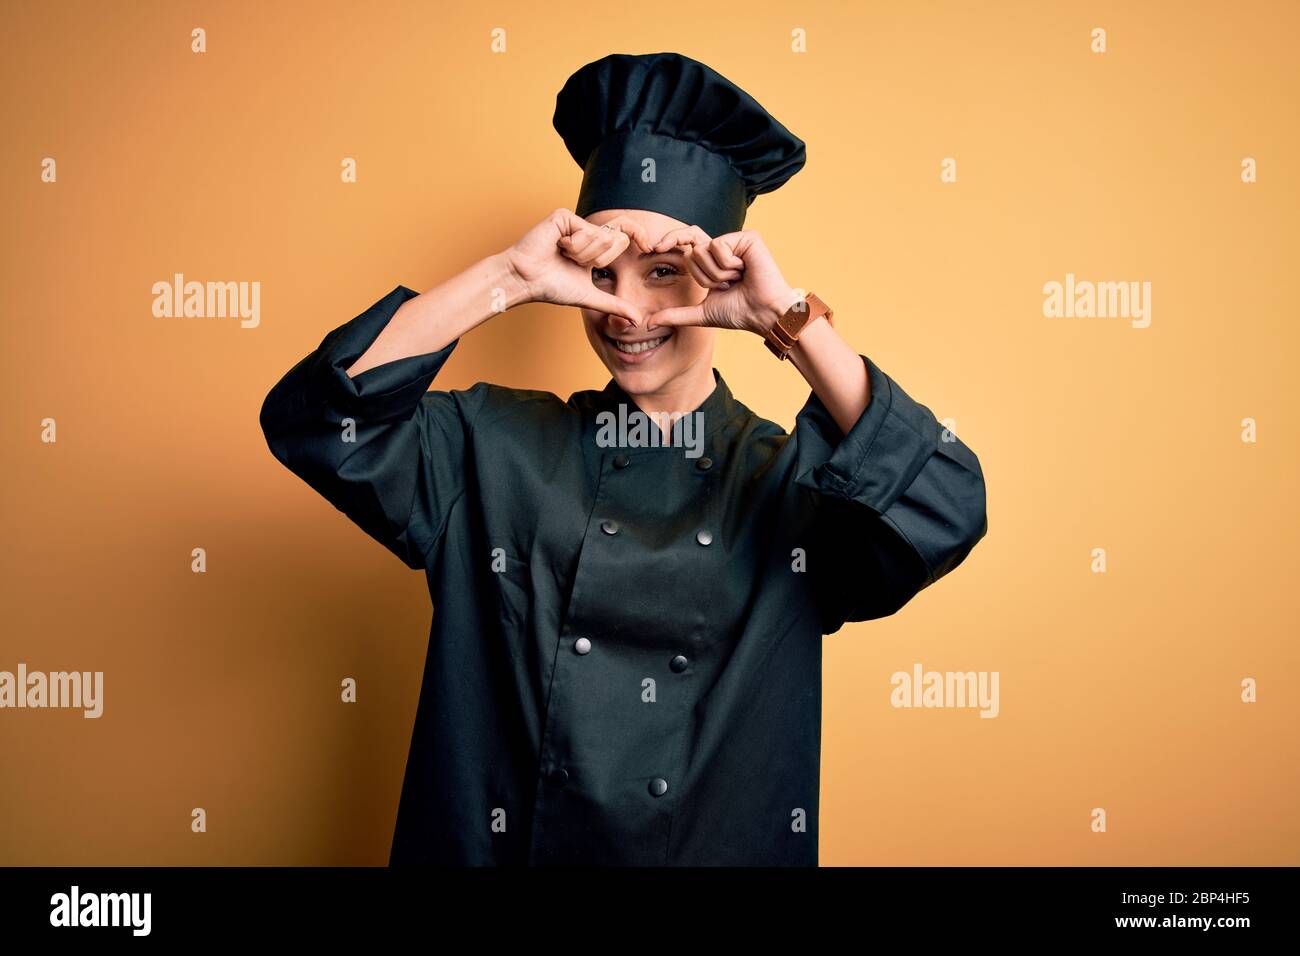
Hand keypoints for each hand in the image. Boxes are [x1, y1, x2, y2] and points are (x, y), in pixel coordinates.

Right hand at [502, 208, 649, 324]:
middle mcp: (586, 230)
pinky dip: (574, 246)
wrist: (527, 280)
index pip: (624, 235)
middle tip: (575, 264)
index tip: (651, 246)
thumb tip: (637, 320)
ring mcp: (575, 221)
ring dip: (583, 255)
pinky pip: (586, 231)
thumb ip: (614, 304)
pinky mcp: (564, 215)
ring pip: (601, 237)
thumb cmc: (552, 287)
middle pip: (616, 238)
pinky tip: (557, 247)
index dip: (639, 236)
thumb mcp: (590, 296)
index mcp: (593, 245)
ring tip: (562, 256)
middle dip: (599, 259)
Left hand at [641, 226, 799, 335]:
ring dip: (717, 274)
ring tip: (738, 280)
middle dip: (704, 276)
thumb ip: (676, 315)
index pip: (687, 243)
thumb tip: (649, 323)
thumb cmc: (739, 313)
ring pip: (703, 250)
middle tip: (725, 286)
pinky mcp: (747, 237)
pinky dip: (728, 265)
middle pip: (692, 248)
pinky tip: (745, 271)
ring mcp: (736, 241)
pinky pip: (719, 246)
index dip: (670, 241)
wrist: (762, 314)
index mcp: (713, 260)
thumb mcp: (702, 313)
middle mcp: (723, 248)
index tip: (652, 248)